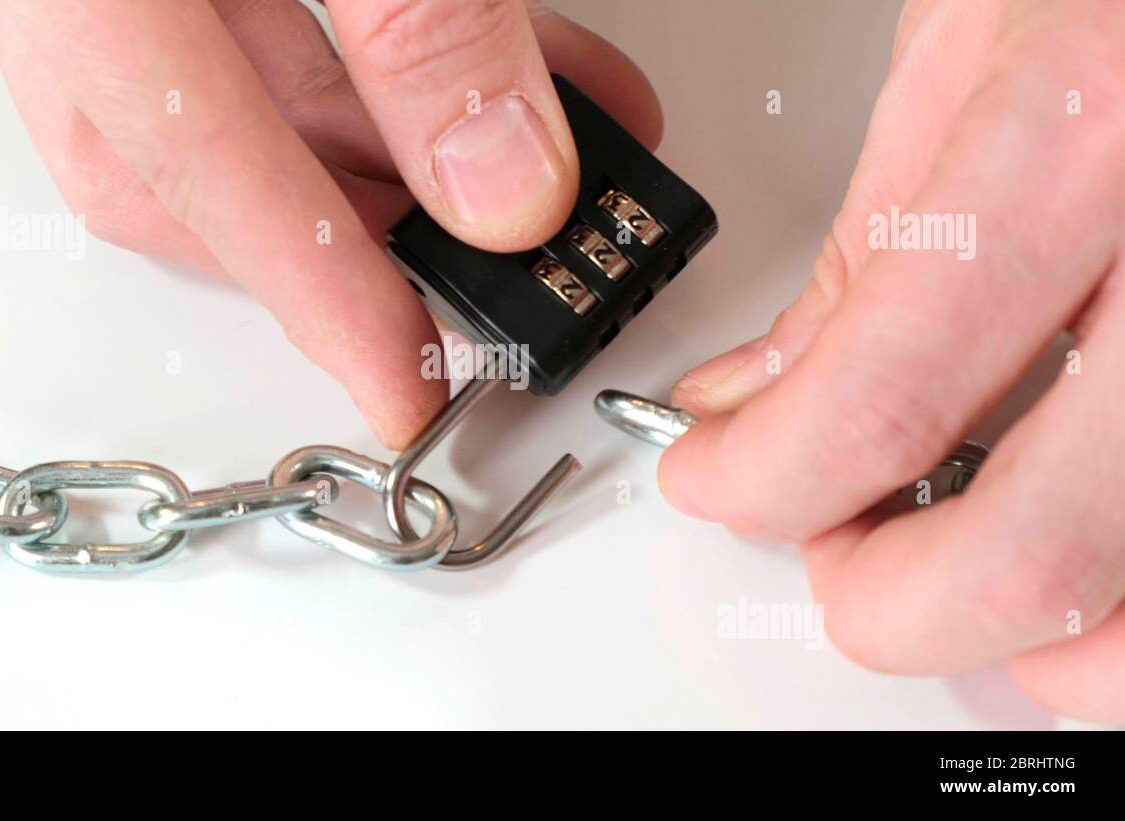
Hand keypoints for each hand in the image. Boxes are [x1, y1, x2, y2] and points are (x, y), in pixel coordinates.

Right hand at [0, 0, 661, 447]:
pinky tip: (514, 75)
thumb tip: (503, 179)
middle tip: (495, 294)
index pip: (201, 165)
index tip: (406, 389)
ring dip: (415, 155)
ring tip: (552, 180)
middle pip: (221, 165)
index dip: (316, 292)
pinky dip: (399, 70)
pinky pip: (284, 28)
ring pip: (261, 105)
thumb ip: (416, 22)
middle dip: (373, 242)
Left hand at [660, 0, 1124, 722]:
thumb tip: (753, 399)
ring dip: (1023, 641)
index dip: (762, 479)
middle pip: (1031, 556)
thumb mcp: (962, 66)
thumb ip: (860, 258)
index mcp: (1084, 141)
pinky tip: (1068, 554)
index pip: (879, 400)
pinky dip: (1114, 610)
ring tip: (951, 574)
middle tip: (835, 556)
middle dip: (887, 602)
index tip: (717, 479)